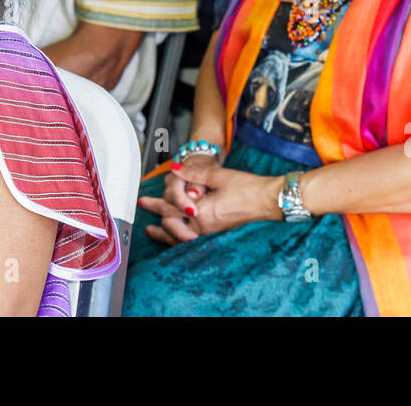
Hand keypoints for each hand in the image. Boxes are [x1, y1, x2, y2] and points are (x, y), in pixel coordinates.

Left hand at [139, 161, 280, 246]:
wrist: (268, 200)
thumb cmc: (248, 188)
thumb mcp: (217, 176)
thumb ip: (192, 174)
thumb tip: (174, 169)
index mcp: (201, 211)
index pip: (170, 208)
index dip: (154, 204)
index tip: (143, 201)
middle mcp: (203, 227)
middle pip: (170, 225)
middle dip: (156, 218)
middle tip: (146, 211)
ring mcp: (210, 233)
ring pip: (179, 238)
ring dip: (164, 234)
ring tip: (152, 232)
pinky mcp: (216, 235)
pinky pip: (191, 242)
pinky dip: (179, 240)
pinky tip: (175, 239)